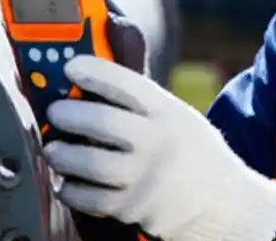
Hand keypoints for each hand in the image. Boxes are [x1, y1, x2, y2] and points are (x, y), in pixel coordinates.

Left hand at [44, 56, 275, 240]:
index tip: (71, 67)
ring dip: (62, 154)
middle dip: (68, 114)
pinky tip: (66, 181)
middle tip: (55, 112)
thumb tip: (93, 79)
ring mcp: (146, 179)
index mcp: (168, 113)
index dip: (94, 72)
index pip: (127, 85)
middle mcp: (158, 144)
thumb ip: (141, 100)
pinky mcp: (134, 208)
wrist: (222, 202)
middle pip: (102, 123)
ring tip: (53, 148)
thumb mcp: (177, 115)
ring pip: (90, 163)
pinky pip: (89, 198)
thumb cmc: (190, 149)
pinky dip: (70, 189)